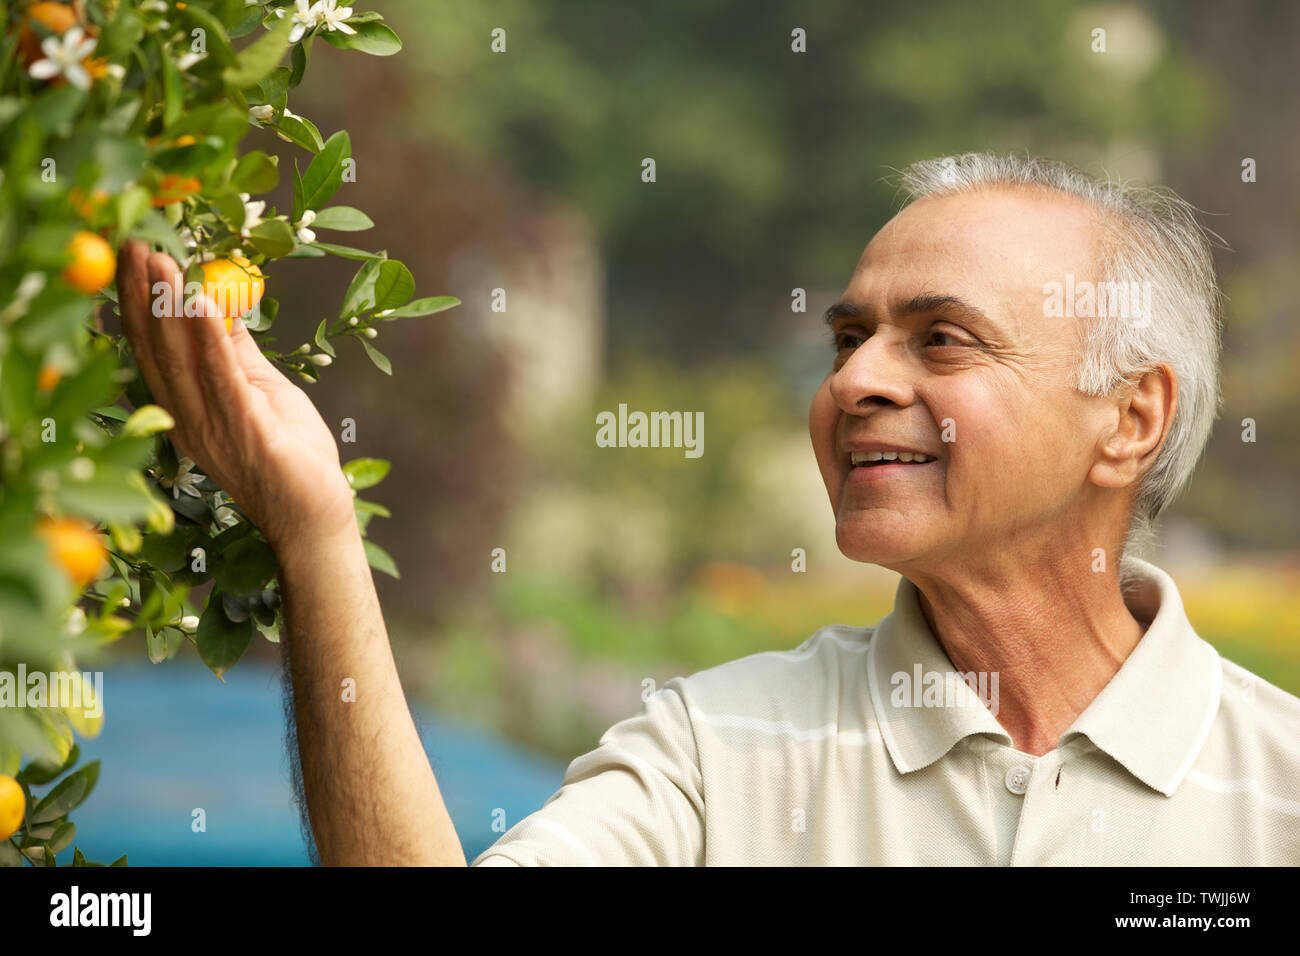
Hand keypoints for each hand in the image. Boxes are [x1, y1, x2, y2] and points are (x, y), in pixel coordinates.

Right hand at [115, 240, 356, 550]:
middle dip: (142, 295)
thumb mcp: (262, 392)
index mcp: (188, 409)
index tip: (134, 254)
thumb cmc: (292, 456)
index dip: (139, 302)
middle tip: (133, 243)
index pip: (153, 349)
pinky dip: (212, 341)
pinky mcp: (247, 436)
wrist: (317, 515)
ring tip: (160, 263)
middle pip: (155, 350)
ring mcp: (214, 430)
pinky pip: (224, 382)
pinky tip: (203, 306)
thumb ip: (237, 353)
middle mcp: (188, 420)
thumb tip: (218, 304)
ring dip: (169, 309)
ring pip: (181, 362)